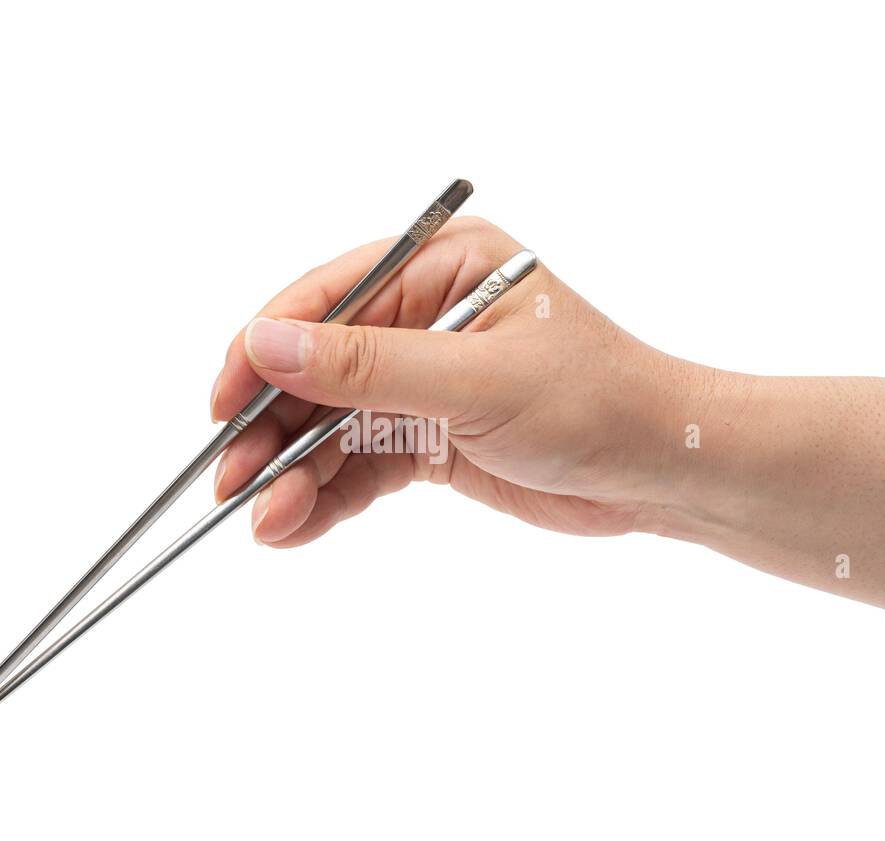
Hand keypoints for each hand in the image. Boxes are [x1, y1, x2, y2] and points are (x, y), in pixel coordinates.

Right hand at [208, 217, 703, 544]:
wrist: (661, 473)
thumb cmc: (596, 403)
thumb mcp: (476, 378)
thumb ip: (367, 366)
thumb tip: (265, 344)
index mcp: (439, 269)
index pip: (325, 301)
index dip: (264, 351)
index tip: (224, 406)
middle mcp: (423, 317)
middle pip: (316, 370)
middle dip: (272, 431)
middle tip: (231, 484)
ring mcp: (422, 381)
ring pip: (331, 427)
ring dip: (294, 474)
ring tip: (265, 523)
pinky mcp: (428, 440)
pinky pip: (360, 466)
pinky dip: (326, 498)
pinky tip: (294, 528)